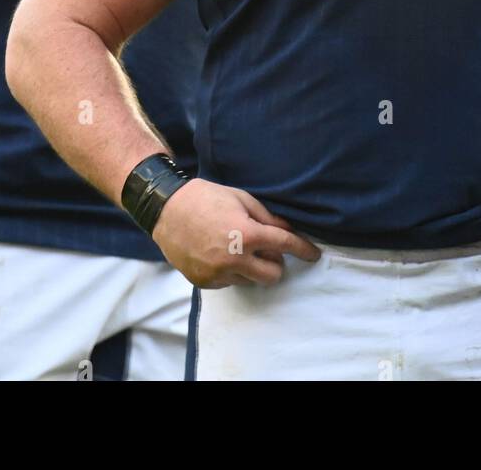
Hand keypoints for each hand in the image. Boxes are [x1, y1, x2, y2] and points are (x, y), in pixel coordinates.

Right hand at [152, 179, 320, 287]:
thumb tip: (288, 231)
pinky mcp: (204, 282)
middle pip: (272, 275)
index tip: (314, 254)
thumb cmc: (207, 198)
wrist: (166, 210)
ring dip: (252, 267)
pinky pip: (230, 282)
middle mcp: (234, 258)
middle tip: (267, 249)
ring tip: (236, 246)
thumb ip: (267, 218)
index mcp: (247, 234)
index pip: (285, 245)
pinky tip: (219, 253)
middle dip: (275, 263)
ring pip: (251, 280)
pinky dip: (232, 271)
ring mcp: (218, 273)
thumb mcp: (242, 199)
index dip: (303, 249)